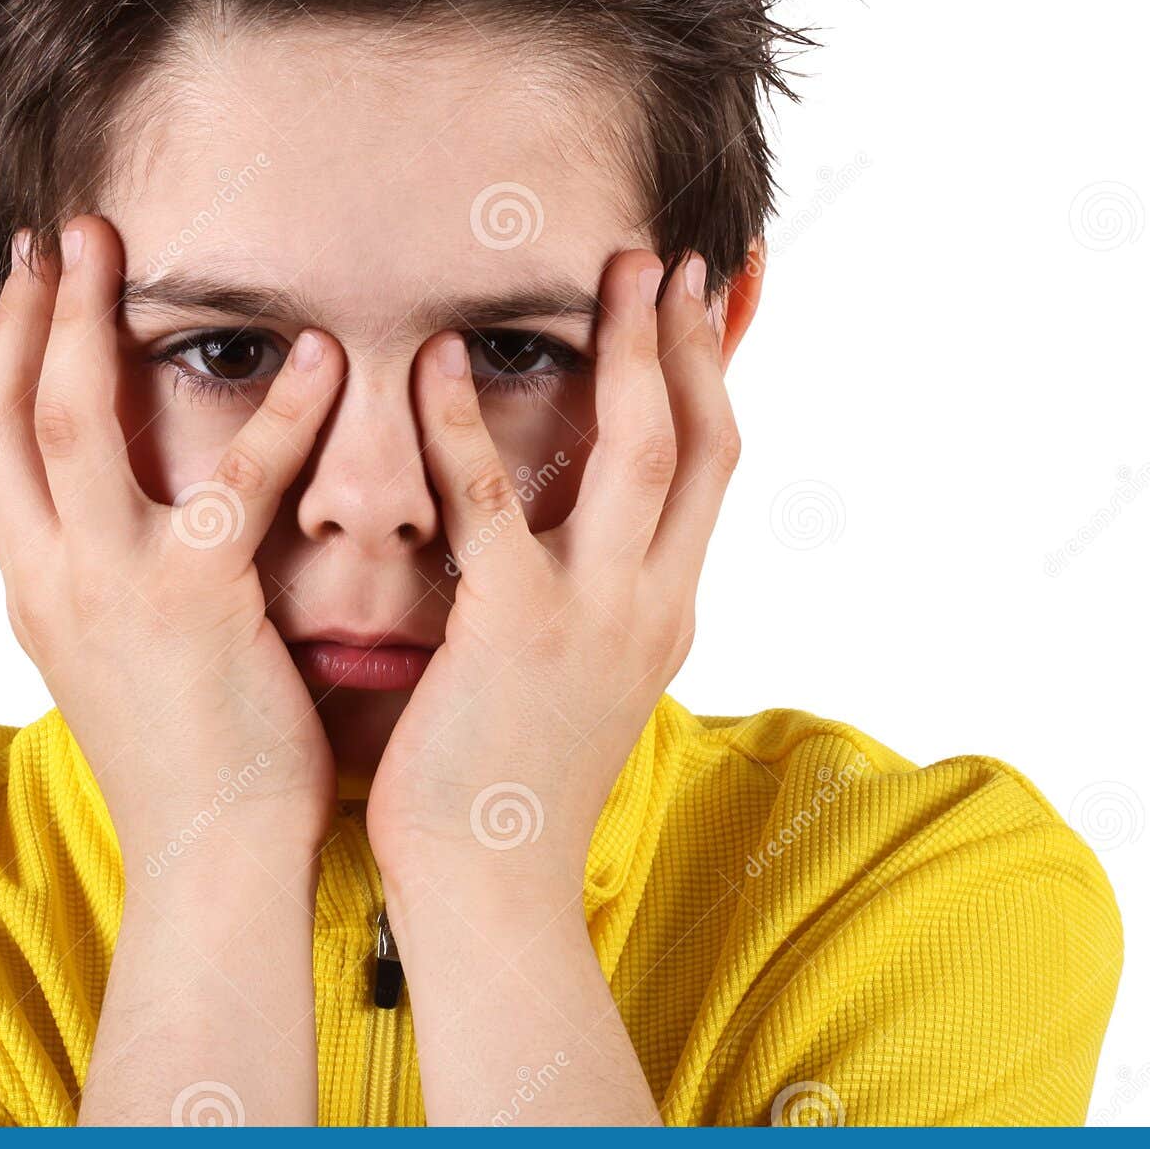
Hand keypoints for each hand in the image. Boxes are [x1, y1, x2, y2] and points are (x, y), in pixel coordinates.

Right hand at [0, 214, 344, 869]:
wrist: (210, 862)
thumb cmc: (182, 753)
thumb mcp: (108, 651)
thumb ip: (96, 571)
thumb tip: (100, 510)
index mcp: (33, 585)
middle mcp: (48, 576)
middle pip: (4, 411)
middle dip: (18, 310)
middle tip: (46, 229)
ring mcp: (109, 588)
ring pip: (69, 421)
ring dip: (82, 318)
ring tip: (106, 241)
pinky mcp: (193, 605)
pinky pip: (232, 483)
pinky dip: (277, 412)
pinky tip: (319, 355)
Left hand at [368, 248, 739, 894]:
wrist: (490, 889)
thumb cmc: (512, 781)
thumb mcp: (579, 679)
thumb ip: (588, 600)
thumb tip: (575, 537)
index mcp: (664, 612)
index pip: (713, 473)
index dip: (717, 380)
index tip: (711, 305)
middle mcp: (653, 605)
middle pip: (704, 442)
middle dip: (694, 342)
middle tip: (673, 259)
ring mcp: (597, 615)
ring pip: (643, 450)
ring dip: (633, 350)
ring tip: (612, 270)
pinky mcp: (517, 630)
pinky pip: (494, 500)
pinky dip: (465, 421)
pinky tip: (433, 360)